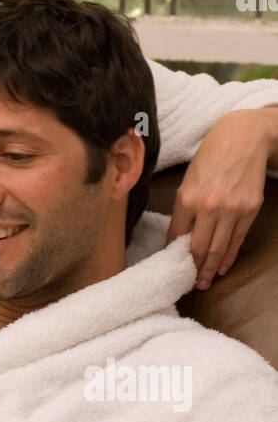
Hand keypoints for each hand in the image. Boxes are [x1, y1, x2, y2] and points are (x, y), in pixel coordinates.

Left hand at [167, 108, 277, 288]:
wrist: (245, 137)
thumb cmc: (212, 154)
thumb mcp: (189, 177)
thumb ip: (185, 204)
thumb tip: (180, 231)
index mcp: (187, 197)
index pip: (176, 234)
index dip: (173, 252)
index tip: (170, 264)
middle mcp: (209, 207)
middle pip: (198, 247)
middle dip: (193, 268)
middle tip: (188, 284)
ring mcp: (232, 210)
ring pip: (219, 248)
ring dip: (210, 269)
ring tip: (204, 282)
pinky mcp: (250, 210)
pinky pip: (237, 240)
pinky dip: (230, 256)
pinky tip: (223, 268)